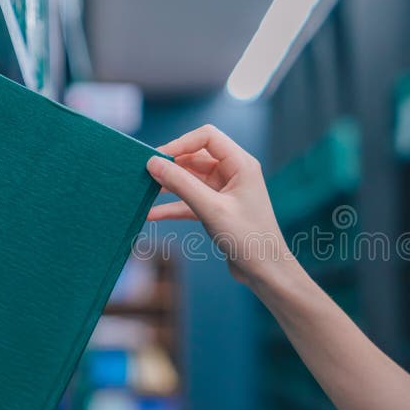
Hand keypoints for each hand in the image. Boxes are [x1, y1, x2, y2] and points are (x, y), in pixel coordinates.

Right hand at [146, 124, 290, 283]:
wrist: (265, 271)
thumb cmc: (248, 238)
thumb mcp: (211, 209)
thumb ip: (181, 184)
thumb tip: (153, 163)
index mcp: (241, 164)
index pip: (207, 137)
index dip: (181, 143)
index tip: (157, 157)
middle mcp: (235, 173)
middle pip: (196, 157)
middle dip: (171, 165)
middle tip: (144, 174)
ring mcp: (225, 191)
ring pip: (191, 180)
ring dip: (169, 186)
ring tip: (144, 191)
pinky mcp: (218, 209)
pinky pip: (191, 201)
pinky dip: (173, 206)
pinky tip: (151, 214)